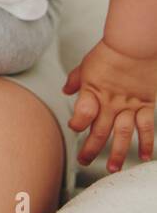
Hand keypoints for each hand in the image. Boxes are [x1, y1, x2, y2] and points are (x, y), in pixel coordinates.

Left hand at [63, 40, 156, 172]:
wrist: (134, 43)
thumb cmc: (109, 51)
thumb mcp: (86, 64)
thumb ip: (76, 80)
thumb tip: (66, 90)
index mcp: (92, 92)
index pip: (81, 115)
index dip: (76, 124)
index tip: (74, 128)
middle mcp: (110, 102)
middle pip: (99, 131)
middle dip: (90, 149)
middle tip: (84, 162)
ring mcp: (129, 105)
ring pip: (122, 135)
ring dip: (117, 154)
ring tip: (112, 169)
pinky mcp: (146, 104)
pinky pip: (146, 127)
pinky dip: (146, 143)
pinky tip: (144, 157)